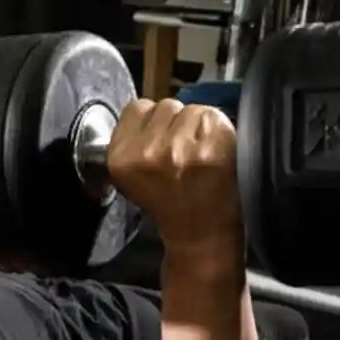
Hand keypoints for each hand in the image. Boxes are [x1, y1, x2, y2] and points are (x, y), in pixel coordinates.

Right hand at [106, 99, 242, 254]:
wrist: (199, 234)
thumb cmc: (169, 205)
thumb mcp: (130, 178)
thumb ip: (132, 142)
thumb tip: (146, 113)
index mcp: (121, 159)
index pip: (136, 108)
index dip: (151, 121)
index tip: (160, 137)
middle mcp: (147, 152)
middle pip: (165, 105)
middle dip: (175, 124)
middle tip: (181, 153)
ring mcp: (180, 149)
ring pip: (190, 109)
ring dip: (198, 127)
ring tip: (198, 155)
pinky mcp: (210, 147)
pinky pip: (213, 116)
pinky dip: (218, 132)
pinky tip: (213, 155)